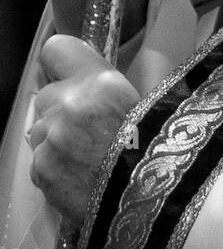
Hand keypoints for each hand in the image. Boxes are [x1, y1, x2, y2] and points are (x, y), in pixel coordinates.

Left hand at [29, 35, 138, 227]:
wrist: (153, 199)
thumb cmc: (156, 150)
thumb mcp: (140, 100)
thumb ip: (103, 85)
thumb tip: (81, 78)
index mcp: (100, 82)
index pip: (55, 49)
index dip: (60, 63)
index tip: (67, 74)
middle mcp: (70, 104)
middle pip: (46, 95)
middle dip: (60, 108)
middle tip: (86, 126)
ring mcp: (52, 140)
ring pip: (40, 130)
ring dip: (56, 139)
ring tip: (87, 156)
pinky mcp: (42, 170)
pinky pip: (40, 160)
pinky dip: (54, 167)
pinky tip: (80, 175)